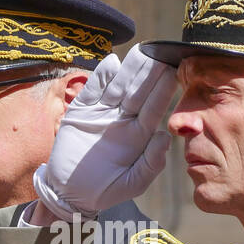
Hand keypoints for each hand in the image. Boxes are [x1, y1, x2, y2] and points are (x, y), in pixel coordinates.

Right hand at [32, 45, 177, 220]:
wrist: (70, 192)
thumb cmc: (105, 189)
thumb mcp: (132, 184)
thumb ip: (150, 164)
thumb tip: (164, 137)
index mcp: (138, 135)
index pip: (153, 108)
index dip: (162, 91)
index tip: (174, 72)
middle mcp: (122, 120)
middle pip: (137, 92)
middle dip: (148, 73)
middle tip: (161, 53)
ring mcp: (102, 113)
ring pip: (117, 86)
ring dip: (128, 70)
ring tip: (141, 51)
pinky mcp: (81, 112)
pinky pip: (91, 91)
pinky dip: (100, 77)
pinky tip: (111, 63)